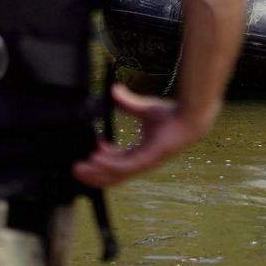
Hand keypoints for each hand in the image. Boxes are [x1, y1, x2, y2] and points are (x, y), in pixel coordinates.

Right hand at [72, 84, 212, 188]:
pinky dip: (108, 165)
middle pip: (113, 174)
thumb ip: (127, 102)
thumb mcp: (143, 108)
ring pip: (115, 174)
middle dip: (93, 173)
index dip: (103, 159)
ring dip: (96, 172)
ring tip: (79, 170)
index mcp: (141, 152)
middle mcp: (141, 161)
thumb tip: (114, 90)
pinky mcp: (148, 159)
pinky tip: (95, 159)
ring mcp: (145, 162)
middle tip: (76, 169)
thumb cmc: (172, 115)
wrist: (189, 115)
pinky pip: (124, 167)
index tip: (90, 151)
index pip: (118, 161)